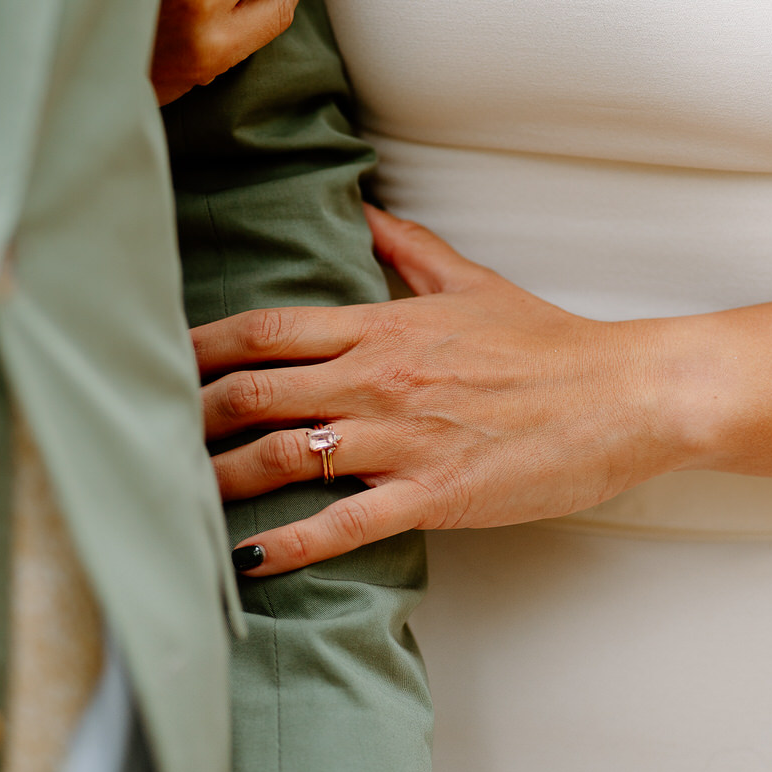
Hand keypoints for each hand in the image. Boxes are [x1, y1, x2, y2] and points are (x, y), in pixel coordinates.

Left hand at [193, 205, 702, 573]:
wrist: (623, 395)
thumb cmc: (549, 344)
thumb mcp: (471, 283)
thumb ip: (407, 249)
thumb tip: (363, 210)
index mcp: (382, 327)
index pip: (267, 331)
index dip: (202, 348)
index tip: (160, 361)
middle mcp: (377, 379)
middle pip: (254, 393)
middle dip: (191, 415)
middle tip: (148, 436)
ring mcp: (401, 439)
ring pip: (282, 457)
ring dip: (219, 480)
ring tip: (175, 501)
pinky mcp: (430, 493)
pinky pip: (341, 525)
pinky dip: (287, 545)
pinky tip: (248, 560)